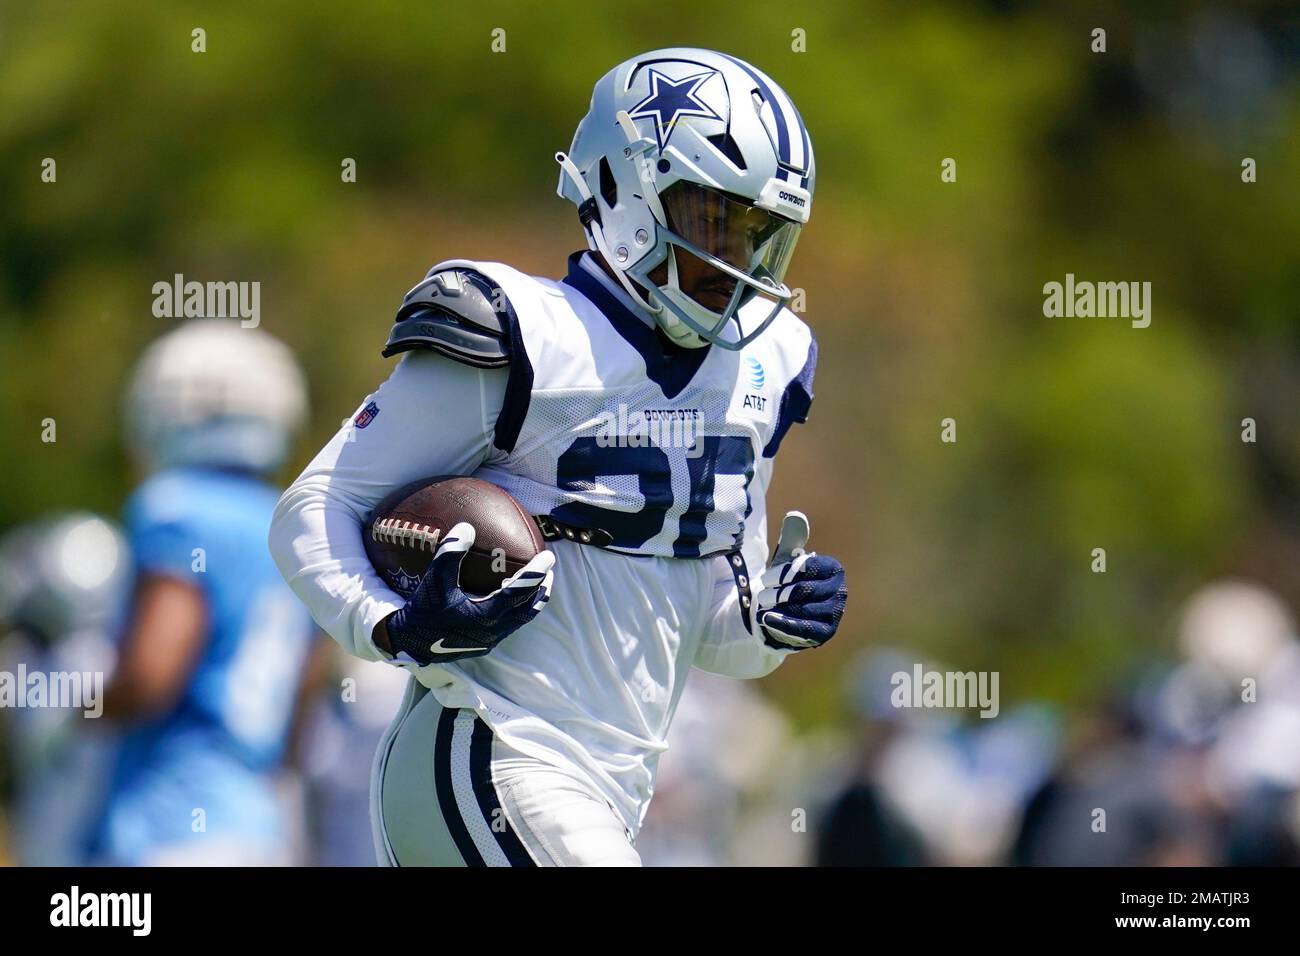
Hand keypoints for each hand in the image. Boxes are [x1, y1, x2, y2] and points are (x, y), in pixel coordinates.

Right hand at [380, 522, 554, 665]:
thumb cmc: (422, 611)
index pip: (519, 592)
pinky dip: (517, 609)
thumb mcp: (433, 581)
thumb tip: (466, 526)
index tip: (549, 557)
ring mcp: (490, 639)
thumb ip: (449, 554)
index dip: (536, 575)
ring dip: (532, 600)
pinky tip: (511, 598)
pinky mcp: (483, 643)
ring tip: (540, 584)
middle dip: (542, 588)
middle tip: (550, 569)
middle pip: (528, 608)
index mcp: (485, 615)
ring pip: (521, 619)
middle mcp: (493, 630)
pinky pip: (509, 624)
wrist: (409, 643)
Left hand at [754, 511, 846, 650]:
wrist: (786, 613)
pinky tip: (766, 618)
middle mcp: (840, 591)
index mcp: (833, 569)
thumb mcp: (787, 562)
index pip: (809, 568)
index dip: (785, 573)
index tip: (766, 578)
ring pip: (802, 609)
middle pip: (804, 590)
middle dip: (779, 592)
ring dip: (778, 607)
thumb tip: (795, 516)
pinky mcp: (826, 632)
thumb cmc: (788, 583)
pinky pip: (804, 628)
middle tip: (761, 594)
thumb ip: (791, 540)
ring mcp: (835, 613)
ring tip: (762, 605)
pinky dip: (783, 623)